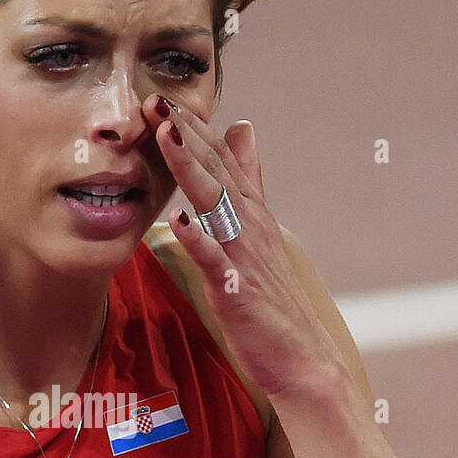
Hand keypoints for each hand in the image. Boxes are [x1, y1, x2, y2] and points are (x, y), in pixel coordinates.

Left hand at [144, 96, 342, 399]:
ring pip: (215, 204)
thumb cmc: (273, 300)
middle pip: (216, 172)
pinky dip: (200, 238)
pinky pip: (216, 262)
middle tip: (155, 99)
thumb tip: (243, 128)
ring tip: (165, 136)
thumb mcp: (259, 230)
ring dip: (190, 169)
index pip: (220, 161)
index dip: (192, 128)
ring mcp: (245, 258)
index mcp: (250, 214)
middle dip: (186, 135)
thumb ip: (250, 180)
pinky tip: (179, 218)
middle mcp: (250, 228)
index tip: (162, 97)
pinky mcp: (238, 292)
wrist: (302, 360)